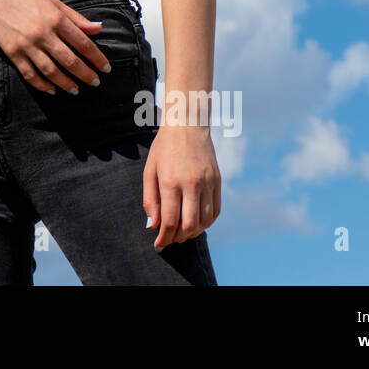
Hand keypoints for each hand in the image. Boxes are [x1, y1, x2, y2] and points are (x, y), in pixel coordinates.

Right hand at [0, 0, 111, 93]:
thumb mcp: (53, 2)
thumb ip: (76, 18)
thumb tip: (99, 28)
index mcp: (56, 18)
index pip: (83, 43)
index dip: (97, 58)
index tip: (105, 68)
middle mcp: (43, 33)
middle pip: (70, 60)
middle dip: (86, 74)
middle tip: (96, 83)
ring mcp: (27, 44)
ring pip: (51, 71)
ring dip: (66, 83)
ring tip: (76, 90)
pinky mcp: (13, 52)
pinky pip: (30, 74)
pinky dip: (42, 85)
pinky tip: (52, 89)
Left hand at [143, 124, 220, 249]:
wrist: (187, 124)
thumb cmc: (164, 148)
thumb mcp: (150, 170)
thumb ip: (150, 199)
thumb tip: (153, 225)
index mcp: (170, 181)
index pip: (170, 220)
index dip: (164, 237)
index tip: (159, 244)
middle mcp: (191, 183)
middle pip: (189, 225)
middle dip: (178, 238)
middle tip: (170, 239)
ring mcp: (207, 182)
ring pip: (205, 221)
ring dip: (193, 232)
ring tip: (182, 233)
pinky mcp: (218, 181)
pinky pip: (216, 211)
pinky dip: (207, 222)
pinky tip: (197, 223)